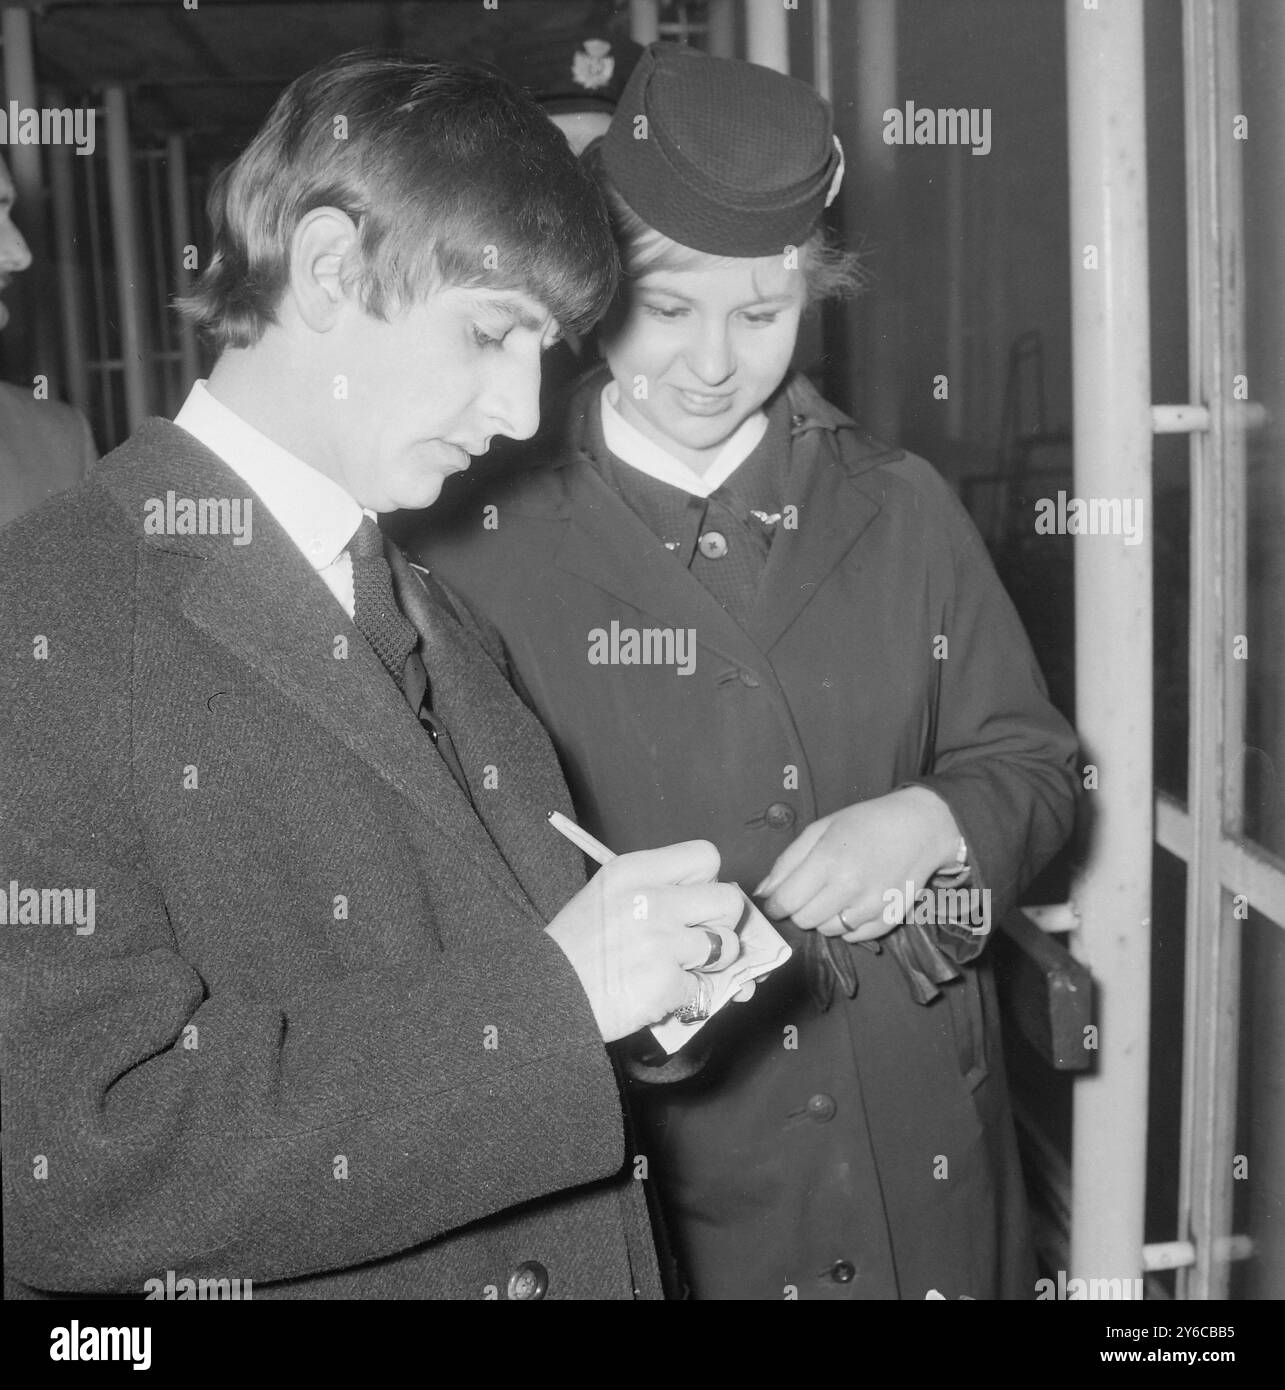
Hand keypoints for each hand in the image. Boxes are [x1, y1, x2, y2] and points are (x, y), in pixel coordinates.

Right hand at [546, 840, 744, 1041]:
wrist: (543, 993)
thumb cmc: (577, 946)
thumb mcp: (609, 895)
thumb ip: (660, 893)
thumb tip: (717, 911)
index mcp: (635, 870)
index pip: (706, 856)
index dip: (707, 881)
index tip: (692, 899)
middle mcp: (651, 900)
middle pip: (729, 899)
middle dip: (722, 922)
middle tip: (697, 936)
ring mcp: (662, 942)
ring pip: (727, 946)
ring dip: (712, 963)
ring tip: (681, 967)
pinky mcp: (666, 983)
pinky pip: (706, 990)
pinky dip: (690, 996)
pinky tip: (664, 993)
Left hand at [754, 787, 959, 940]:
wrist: (920, 828)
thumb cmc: (865, 823)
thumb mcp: (821, 829)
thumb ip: (788, 862)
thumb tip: (763, 893)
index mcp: (828, 860)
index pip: (786, 902)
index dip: (775, 904)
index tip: (778, 899)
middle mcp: (849, 887)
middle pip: (804, 920)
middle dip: (799, 909)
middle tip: (810, 891)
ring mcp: (872, 907)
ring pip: (827, 931)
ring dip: (823, 918)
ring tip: (835, 894)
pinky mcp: (889, 920)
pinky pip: (853, 937)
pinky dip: (847, 925)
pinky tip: (854, 903)